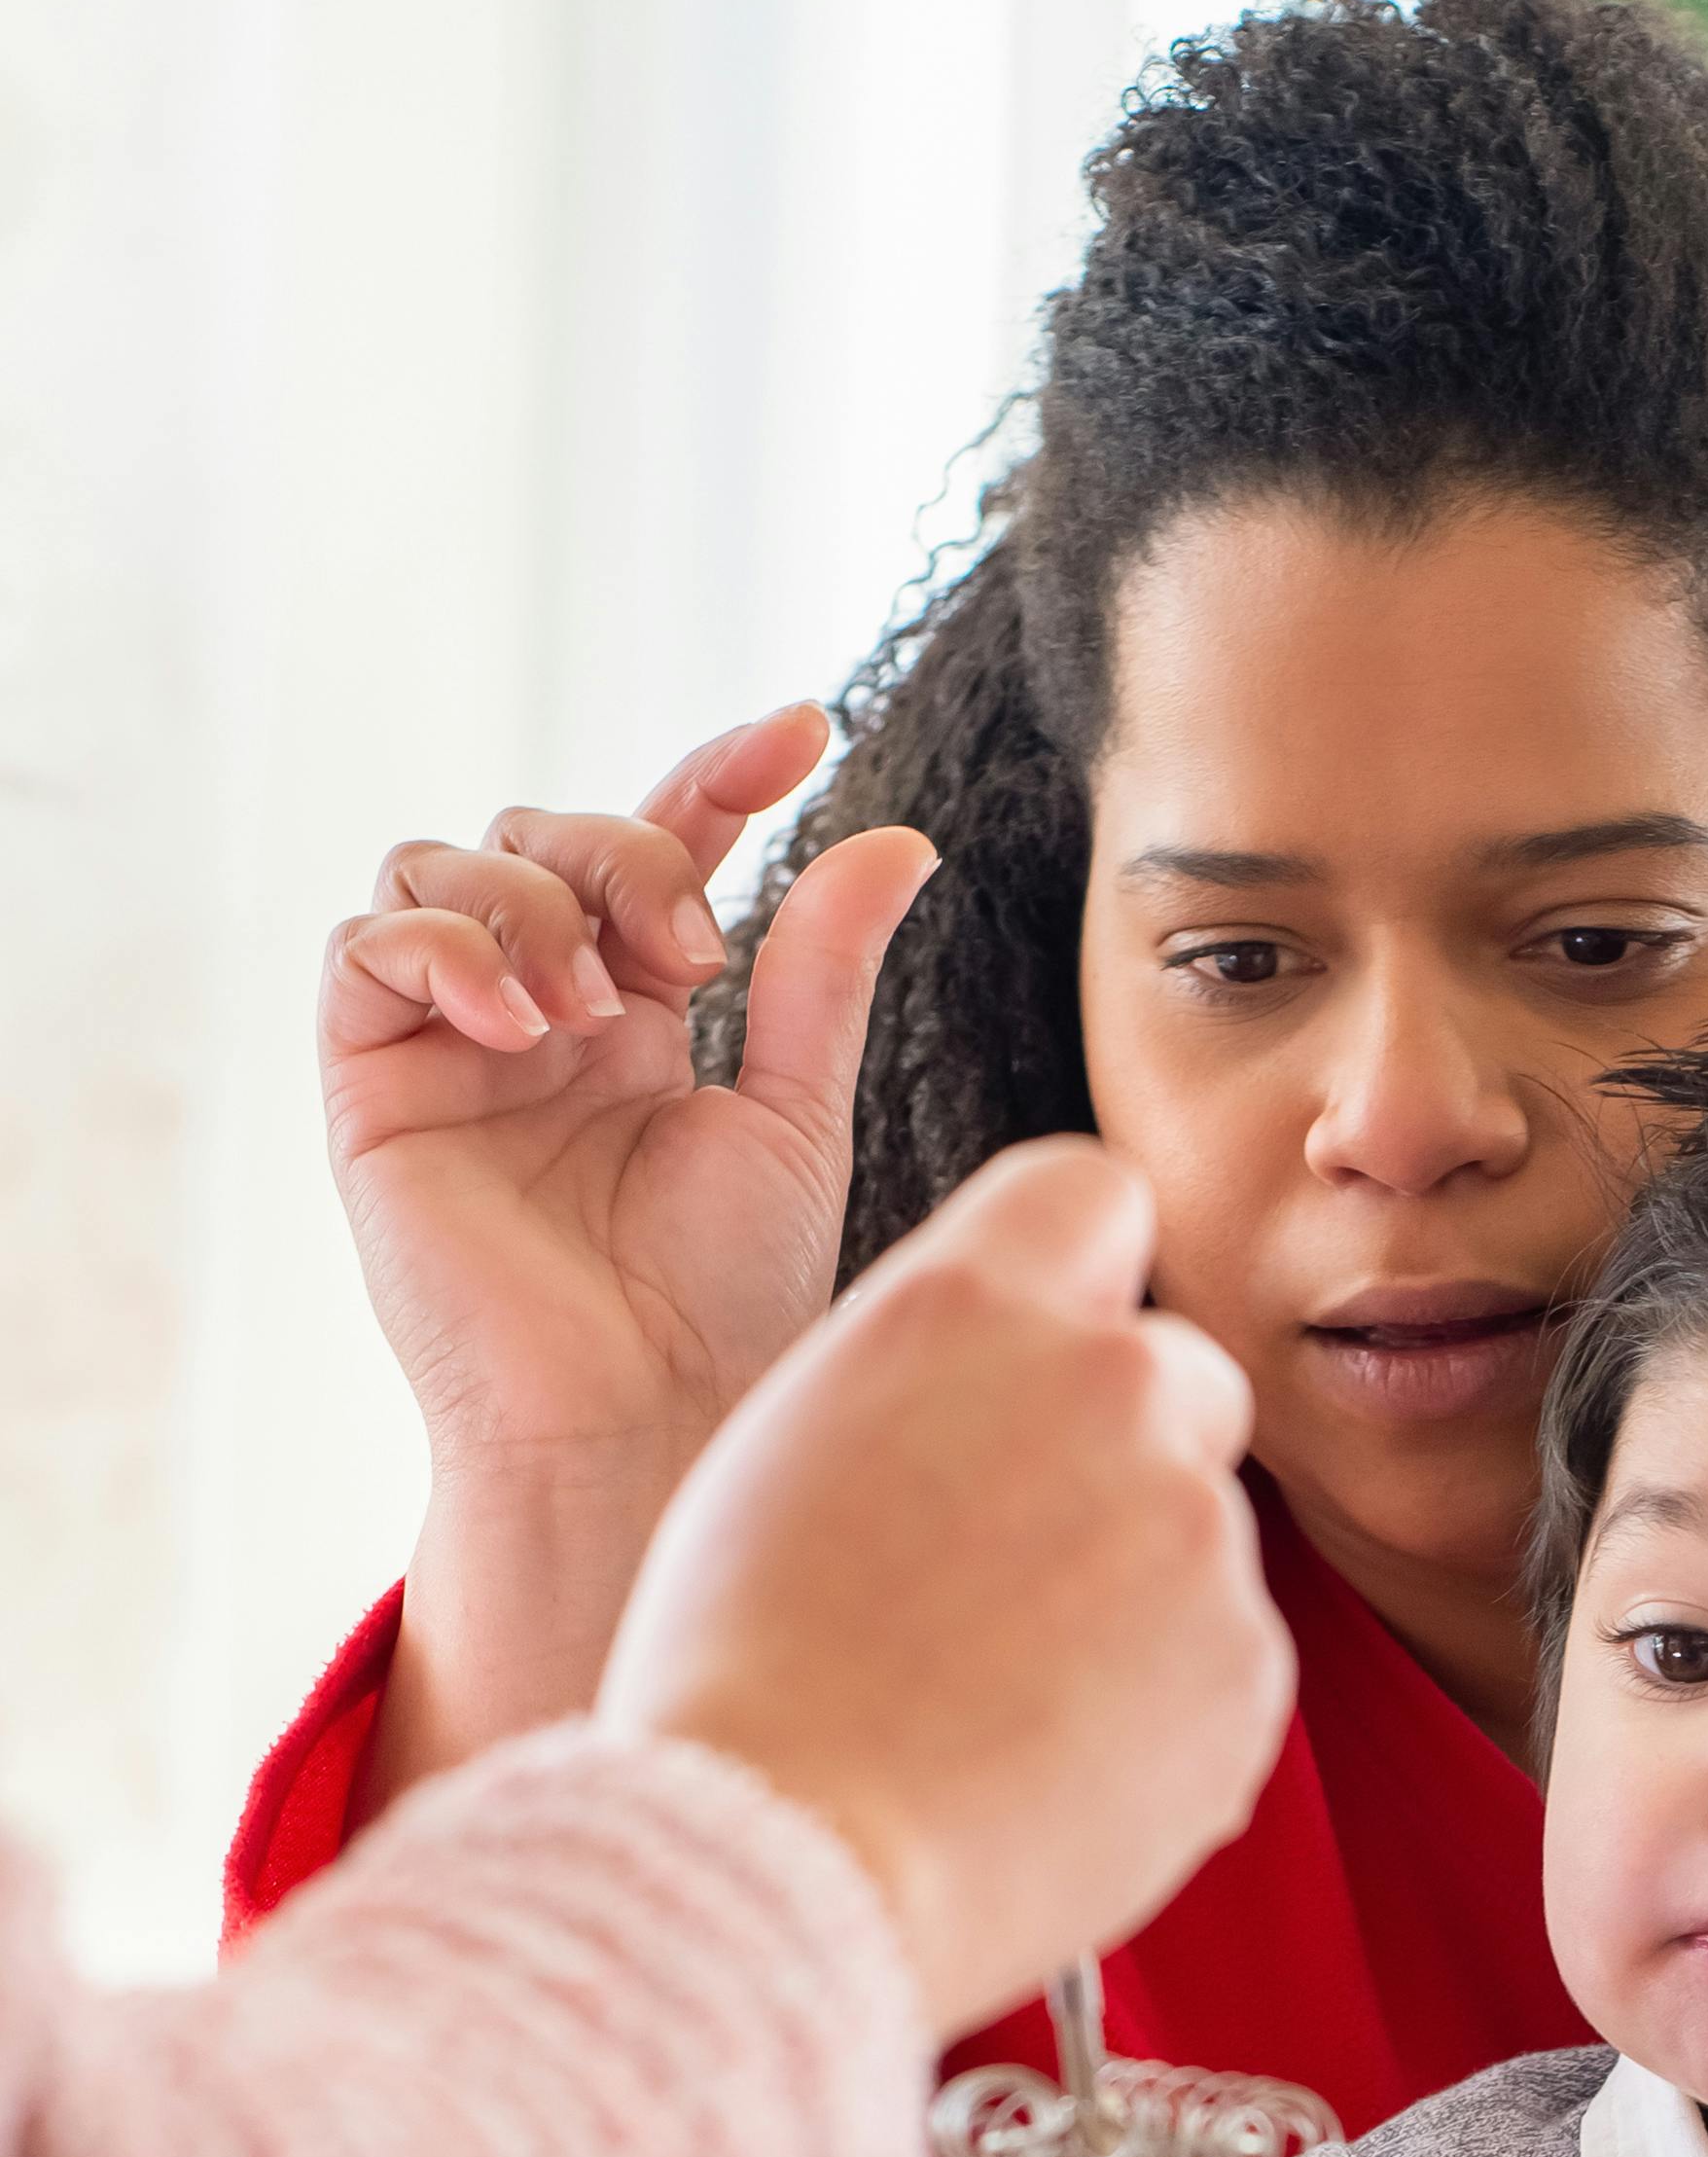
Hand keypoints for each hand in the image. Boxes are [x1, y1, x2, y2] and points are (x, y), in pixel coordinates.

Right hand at [324, 705, 936, 1795]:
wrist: (648, 1423)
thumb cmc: (728, 1305)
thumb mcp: (796, 1114)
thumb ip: (821, 971)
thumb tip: (892, 832)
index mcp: (642, 1022)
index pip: (661, 846)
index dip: (721, 774)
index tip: (806, 733)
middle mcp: (538, 1019)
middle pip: (545, 834)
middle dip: (624, 856)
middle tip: (690, 954)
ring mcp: (450, 1048)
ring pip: (445, 864)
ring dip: (532, 901)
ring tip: (600, 1011)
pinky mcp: (373, 1088)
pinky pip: (365, 946)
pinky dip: (444, 945)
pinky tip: (524, 1019)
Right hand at [598, 1140, 1293, 2039]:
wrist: (792, 1860)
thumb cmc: (747, 1672)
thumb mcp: (794, 1447)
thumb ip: (932, 1382)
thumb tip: (1009, 1388)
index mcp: (970, 1306)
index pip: (1094, 1191)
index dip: (1079, 1274)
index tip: (1051, 1345)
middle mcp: (1109, 1387)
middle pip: (1179, 1371)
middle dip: (1128, 1452)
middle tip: (1016, 1569)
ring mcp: (1198, 1531)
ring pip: (1200, 1534)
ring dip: (1137, 1598)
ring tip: (1000, 1702)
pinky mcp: (1251, 1668)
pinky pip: (1227, 1666)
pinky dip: (1167, 1713)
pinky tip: (1050, 1769)